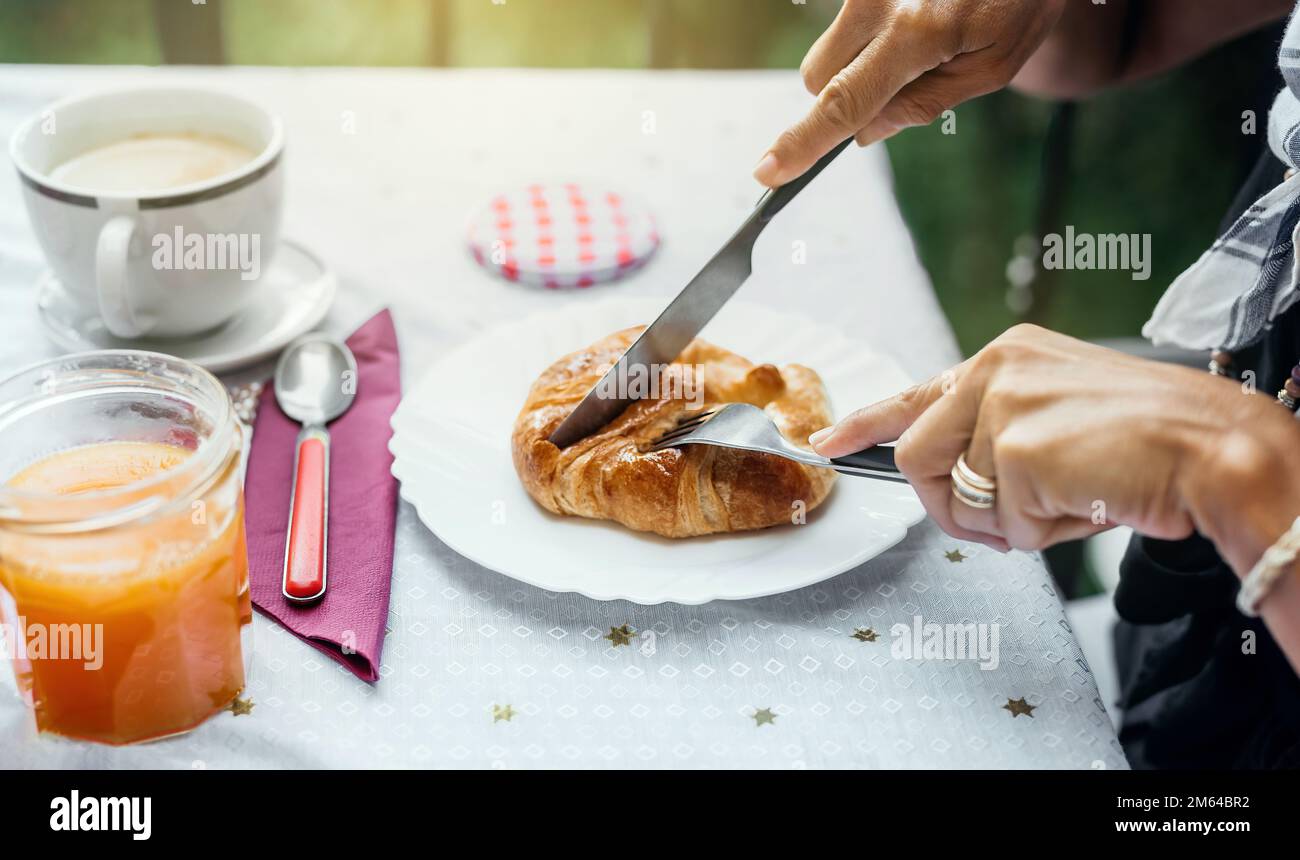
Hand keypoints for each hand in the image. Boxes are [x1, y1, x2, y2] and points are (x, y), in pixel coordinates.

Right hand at [754, 0, 1065, 186]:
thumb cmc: (1020, 1)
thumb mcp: (993, 66)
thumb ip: (925, 104)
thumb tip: (863, 134)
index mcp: (917, 34)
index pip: (845, 103)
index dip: (803, 144)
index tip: (767, 172)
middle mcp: (879, 1)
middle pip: (819, 79)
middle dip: (845, 94)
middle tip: (905, 81)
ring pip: (827, 52)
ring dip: (858, 61)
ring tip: (920, 38)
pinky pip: (844, 22)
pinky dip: (870, 33)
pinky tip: (915, 17)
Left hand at [808, 324, 1299, 574]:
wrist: (1214, 446)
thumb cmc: (1150, 437)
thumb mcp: (1059, 413)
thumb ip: (999, 431)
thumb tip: (956, 484)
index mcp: (1005, 356)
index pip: (915, 393)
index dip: (864, 423)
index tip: (827, 441)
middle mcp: (994, 371)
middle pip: (917, 459)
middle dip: (949, 506)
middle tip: (1005, 521)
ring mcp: (1001, 408)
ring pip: (956, 498)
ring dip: (1005, 523)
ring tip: (1065, 502)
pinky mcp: (1016, 450)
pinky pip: (1001, 525)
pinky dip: (1041, 535)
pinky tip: (1083, 505)